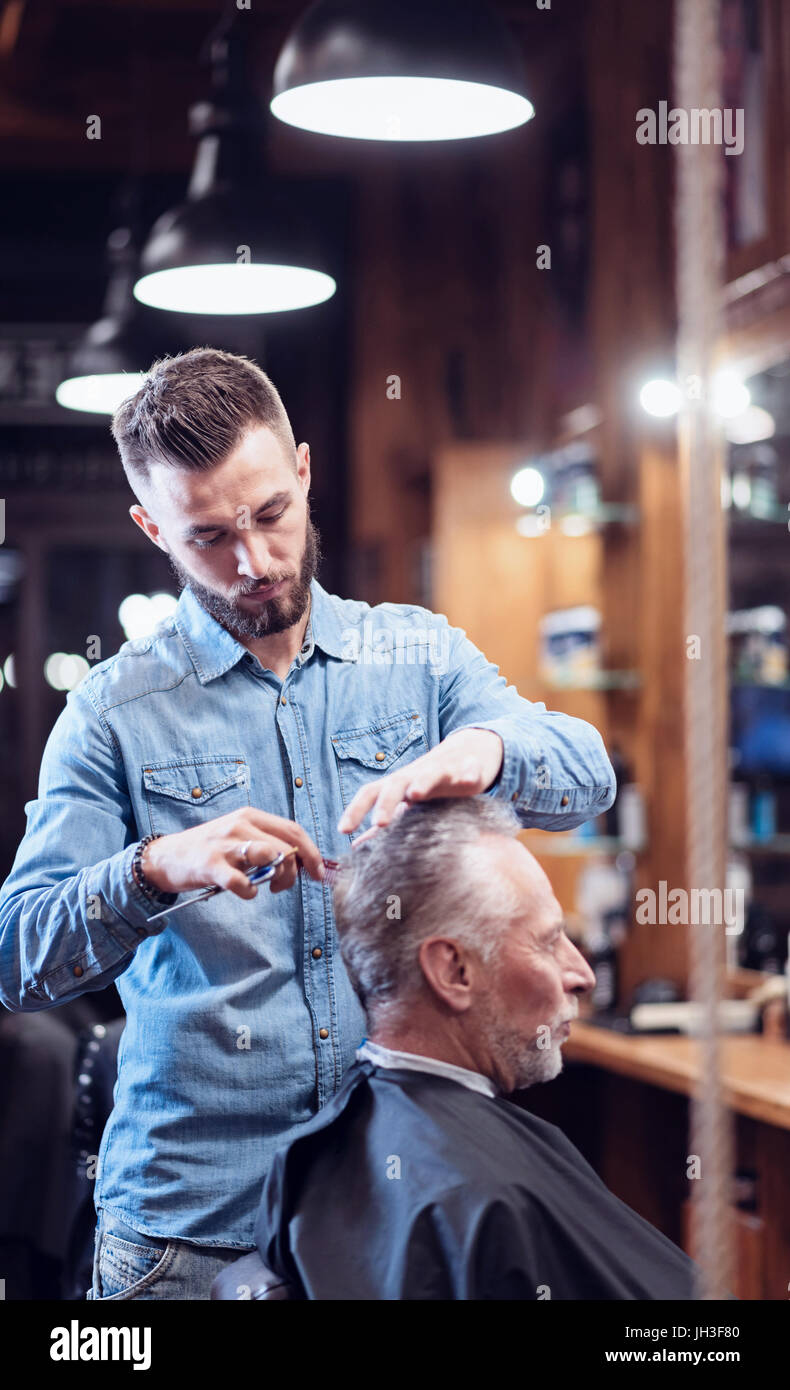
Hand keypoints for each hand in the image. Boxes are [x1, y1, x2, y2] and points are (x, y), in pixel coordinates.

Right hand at [142, 808, 324, 899]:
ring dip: (277, 878)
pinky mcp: (212, 865)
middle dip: (296, 871)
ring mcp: (226, 844)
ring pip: (271, 857)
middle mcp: (241, 825)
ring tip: (268, 886)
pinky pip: (242, 882)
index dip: (312, 852)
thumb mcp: (239, 837)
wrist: (166, 857)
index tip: (318, 872)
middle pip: (287, 846)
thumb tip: (300, 861)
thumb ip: (266, 843)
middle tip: (284, 886)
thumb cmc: (209, 850)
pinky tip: (247, 892)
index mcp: (251, 816)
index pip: (294, 830)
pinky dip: (250, 891)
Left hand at [337, 729, 503, 841]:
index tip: (342, 830)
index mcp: (396, 785)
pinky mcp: (467, 770)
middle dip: (386, 803)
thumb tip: (355, 845)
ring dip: (422, 783)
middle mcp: (414, 776)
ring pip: (429, 774)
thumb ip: (382, 822)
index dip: (355, 810)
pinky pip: (468, 770)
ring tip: (416, 794)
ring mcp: (441, 771)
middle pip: (395, 785)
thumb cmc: (427, 784)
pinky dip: (468, 773)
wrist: (463, 755)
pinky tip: (470, 780)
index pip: (369, 793)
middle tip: (380, 823)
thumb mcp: (404, 802)